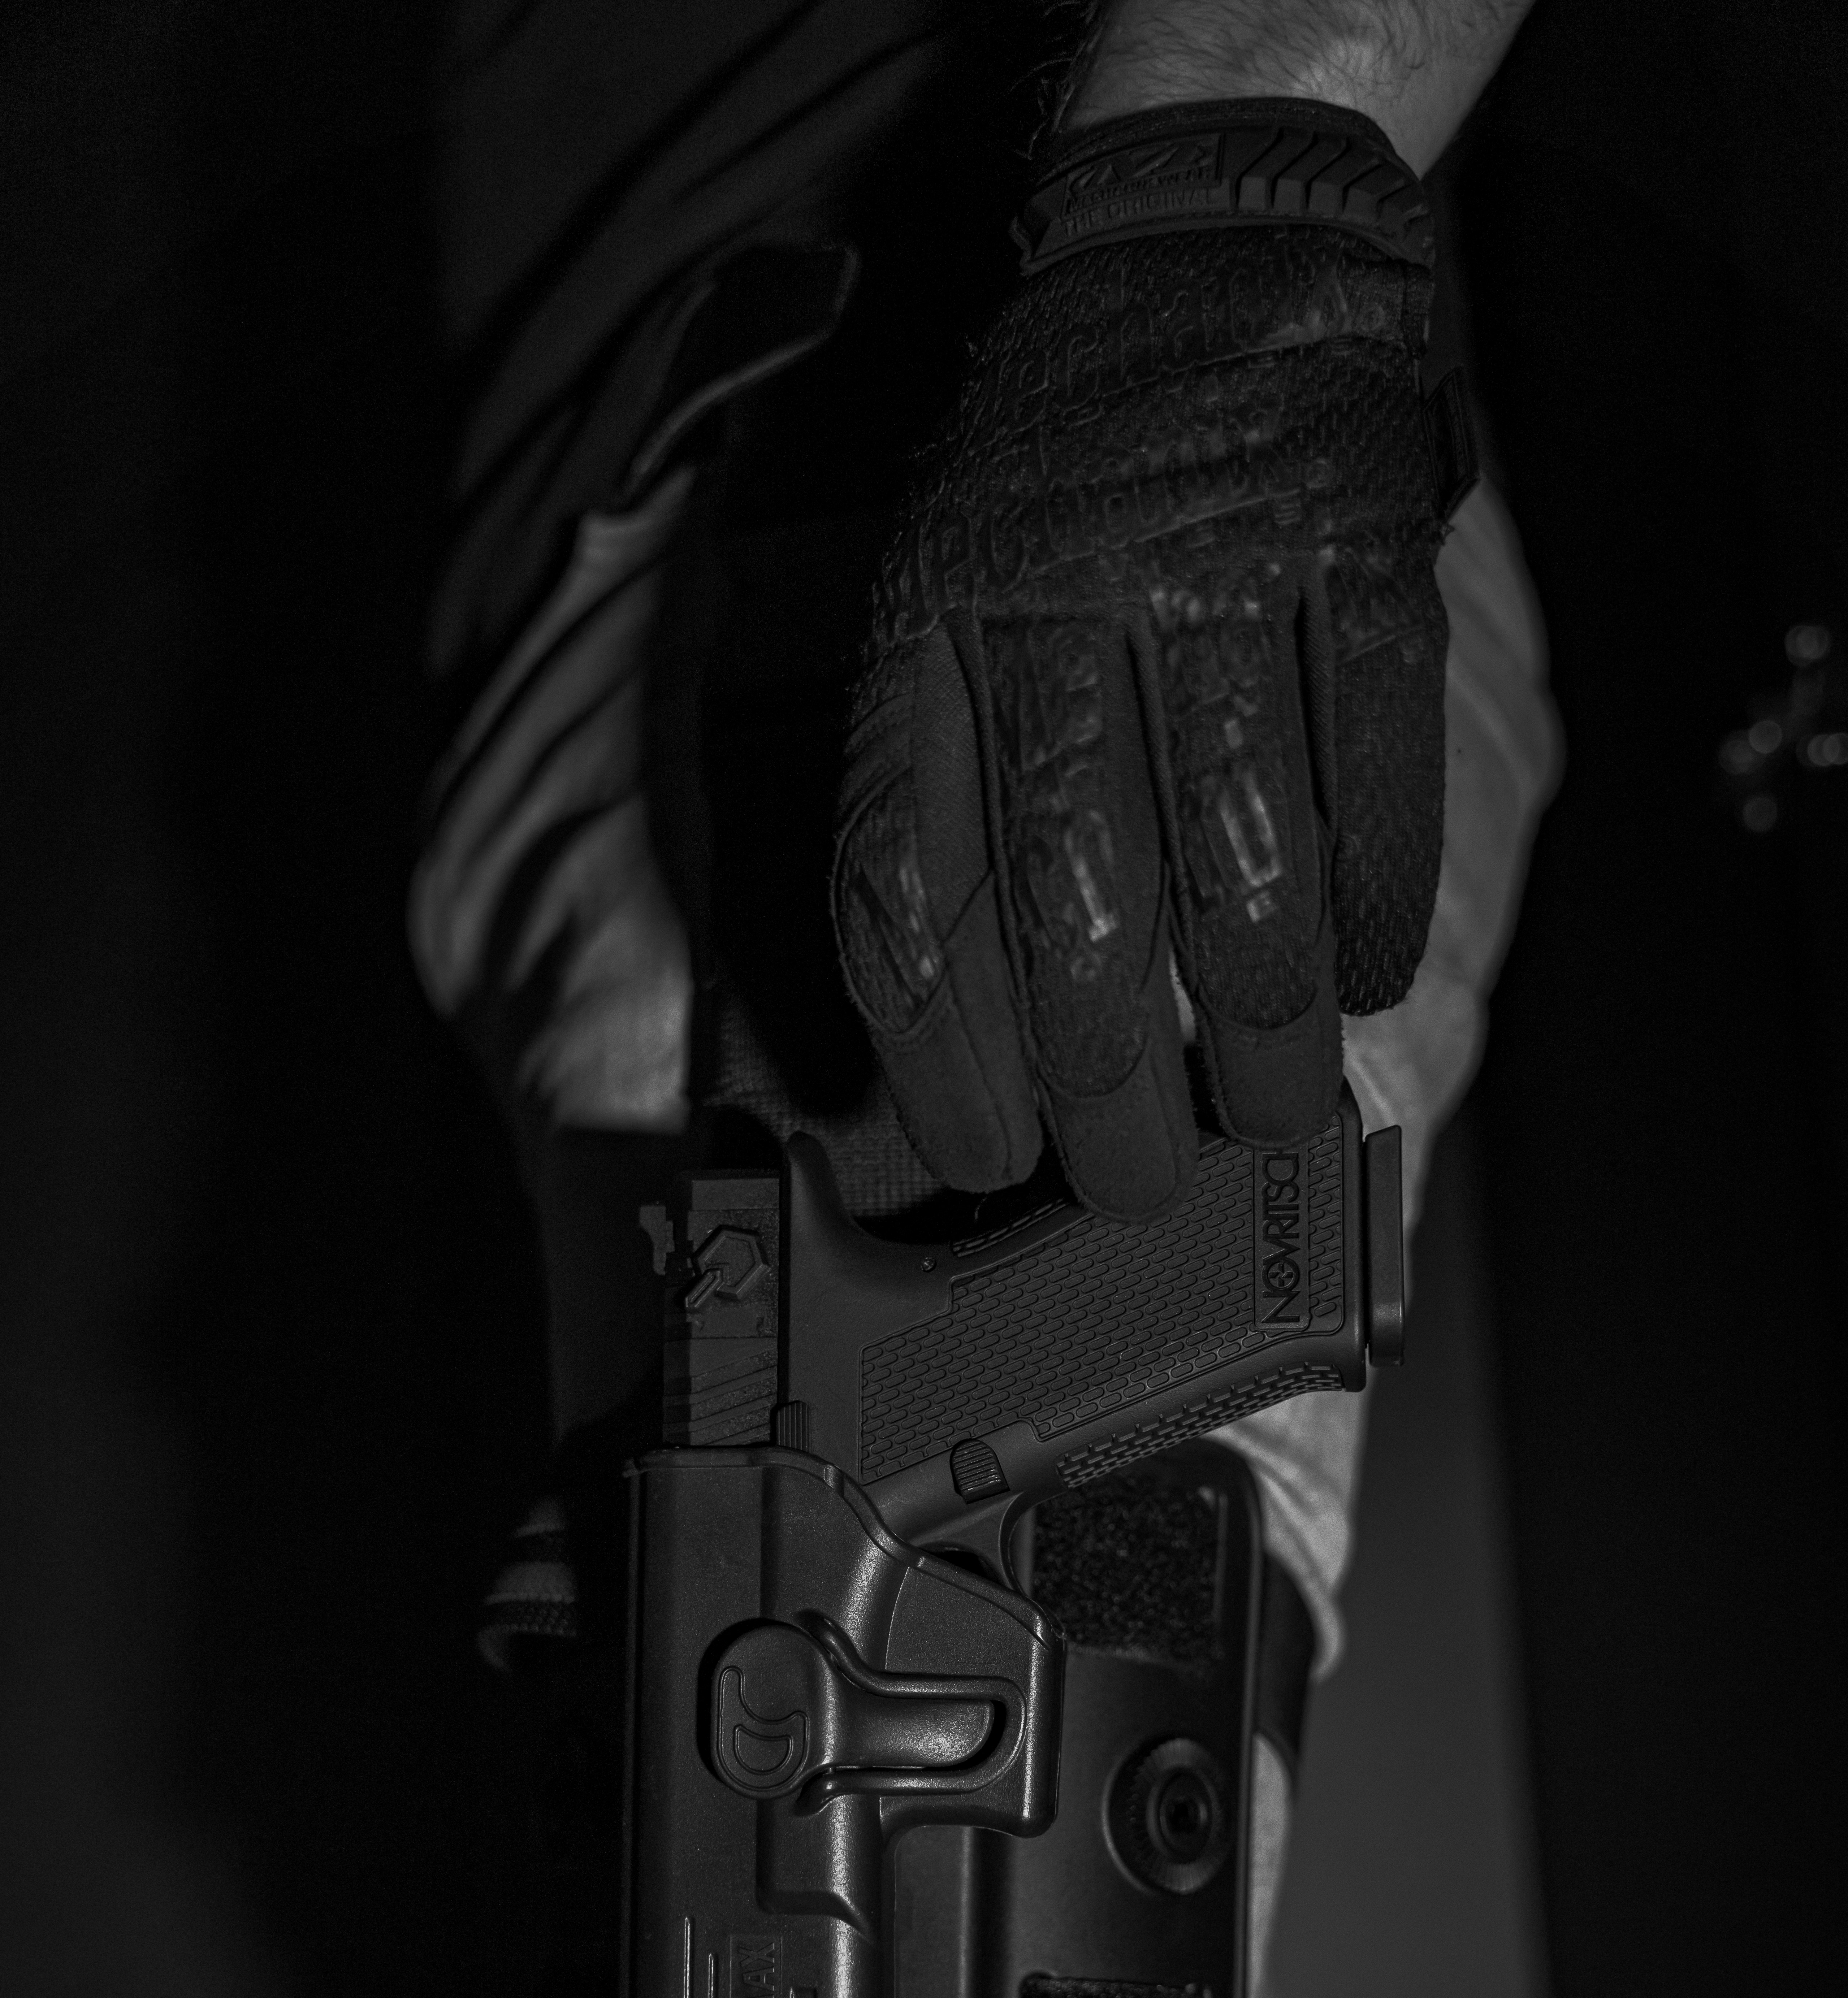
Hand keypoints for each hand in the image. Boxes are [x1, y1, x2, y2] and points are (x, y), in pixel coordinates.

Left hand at [832, 103, 1450, 1219]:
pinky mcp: (1352, 541)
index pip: (908, 886)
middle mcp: (1051, 608)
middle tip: (1140, 1187)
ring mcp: (1210, 570)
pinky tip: (1363, 983)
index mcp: (927, 635)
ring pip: (1238, 863)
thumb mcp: (932, 600)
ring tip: (1272, 1117)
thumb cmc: (1051, 475)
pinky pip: (1371, 764)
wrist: (1193, 240)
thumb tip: (971, 1035)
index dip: (941, 1056)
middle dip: (1110, 1085)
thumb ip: (935, 787)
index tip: (981, 1159)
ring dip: (1261, 1028)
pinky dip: (1378, 900)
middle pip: (1076, 904)